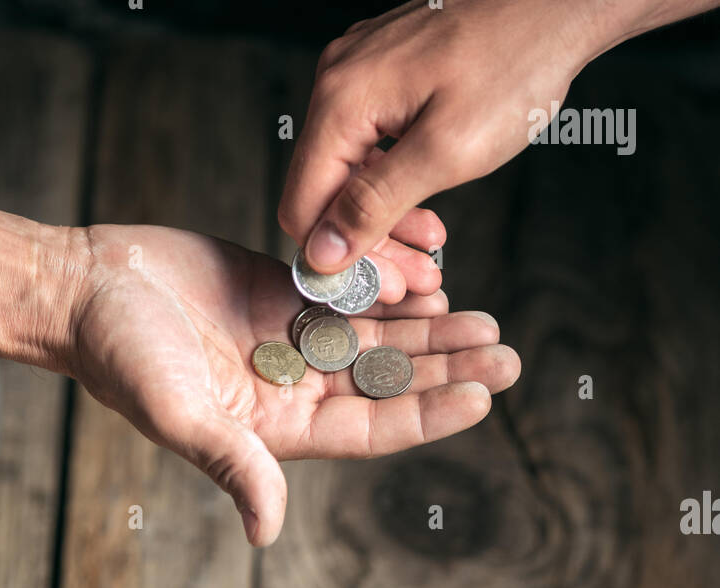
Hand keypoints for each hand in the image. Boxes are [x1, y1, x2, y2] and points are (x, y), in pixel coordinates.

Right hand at [69, 225, 519, 545]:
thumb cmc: (120, 358)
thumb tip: (266, 533)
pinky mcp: (281, 290)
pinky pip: (350, 291)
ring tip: (487, 322)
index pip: (371, 428)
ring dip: (431, 333)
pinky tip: (435, 279)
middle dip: (446, 372)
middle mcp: (292, 388)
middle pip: (387, 385)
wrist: (82, 289)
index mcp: (277, 429)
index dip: (428, 415)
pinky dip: (390, 286)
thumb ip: (233, 465)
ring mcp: (288, 339)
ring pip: (377, 339)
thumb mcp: (181, 415)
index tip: (483, 396)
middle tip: (508, 355)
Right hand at [279, 0, 604, 273]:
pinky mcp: (386, 76)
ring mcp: (361, 75)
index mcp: (342, 100)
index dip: (336, 259)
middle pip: (324, 193)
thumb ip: (375, 204)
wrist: (556, 5)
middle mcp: (338, 83)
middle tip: (415, 278)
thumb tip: (322, 251)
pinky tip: (427, 209)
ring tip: (431, 249)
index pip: (301, 206)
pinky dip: (395, 186)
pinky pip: (371, 147)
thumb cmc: (515, 64)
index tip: (382, 288)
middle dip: (368, 244)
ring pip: (349, 173)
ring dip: (385, 221)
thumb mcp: (446, 151)